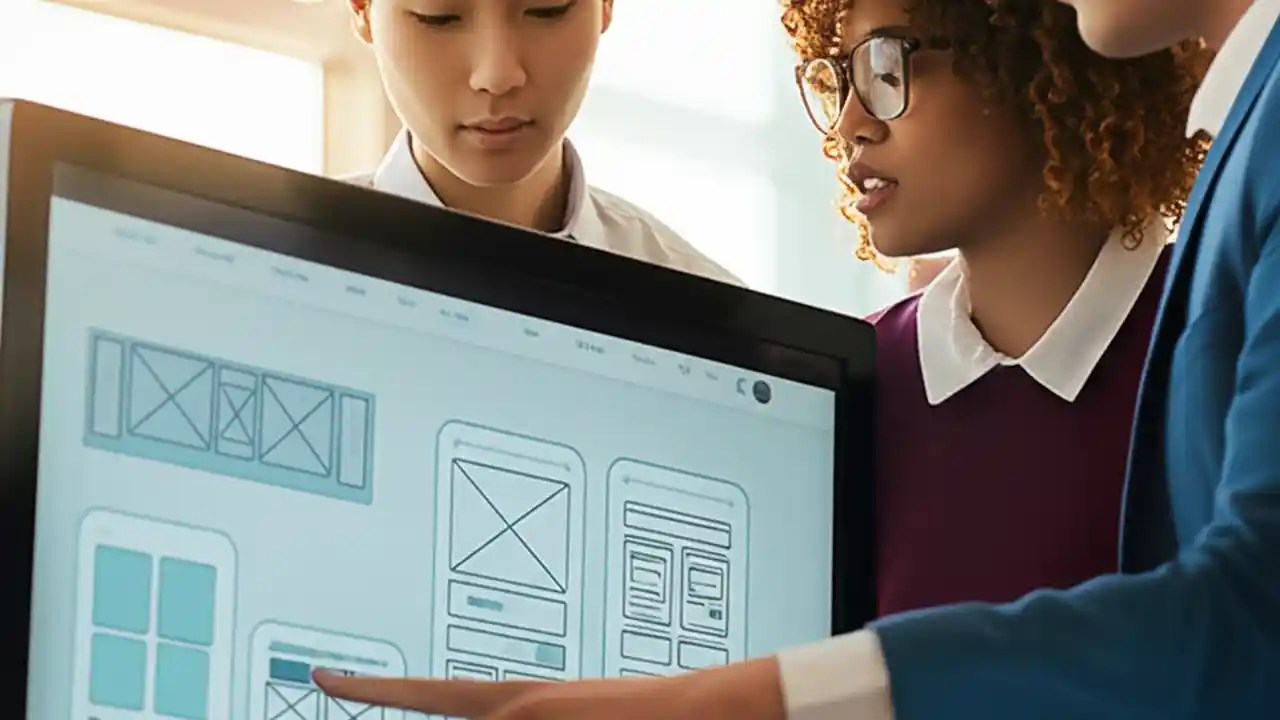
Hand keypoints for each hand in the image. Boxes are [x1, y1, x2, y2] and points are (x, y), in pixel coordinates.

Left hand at [313, 657, 786, 719]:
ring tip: (588, 713)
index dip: (369, 689)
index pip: (425, 694)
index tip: (322, 675)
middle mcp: (515, 717)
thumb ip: (526, 719)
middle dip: (438, 709)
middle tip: (426, 692)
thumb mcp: (575, 713)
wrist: (708, 710)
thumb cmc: (651, 713)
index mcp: (518, 701)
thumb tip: (491, 718)